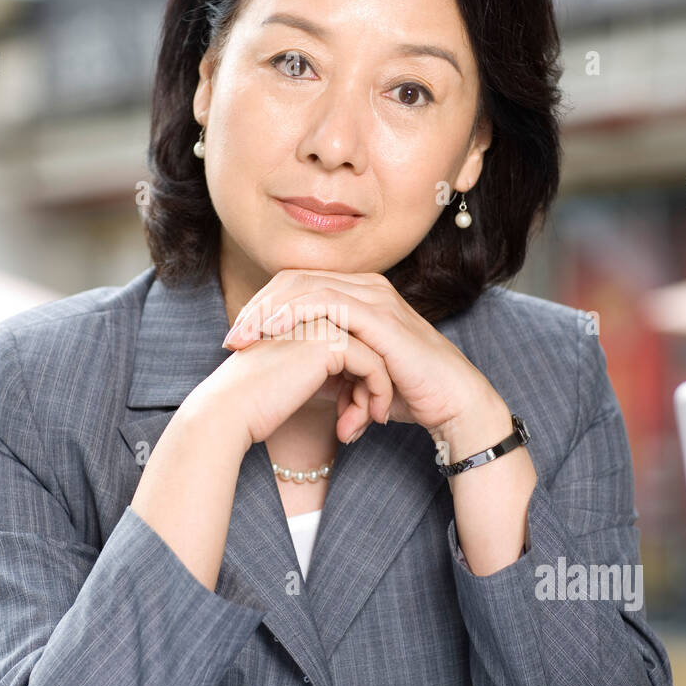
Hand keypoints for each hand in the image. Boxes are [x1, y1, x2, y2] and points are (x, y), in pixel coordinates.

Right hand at [188, 314, 395, 448]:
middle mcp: (314, 310)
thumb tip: (358, 383)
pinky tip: (369, 421)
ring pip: (375, 355)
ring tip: (371, 423)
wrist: (229, 411)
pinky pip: (373, 366)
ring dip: (378, 393)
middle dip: (376, 383)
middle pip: (368, 345)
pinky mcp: (330, 341)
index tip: (365, 408)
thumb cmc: (255, 402)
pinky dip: (377, 394)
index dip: (364, 375)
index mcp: (304, 314)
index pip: (354, 340)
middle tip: (374, 417)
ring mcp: (323, 321)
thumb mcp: (296, 378)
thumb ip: (325, 370)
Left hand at [222, 269, 499, 439]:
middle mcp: (367, 288)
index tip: (237, 337)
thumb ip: (327, 366)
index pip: (298, 285)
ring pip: (307, 288)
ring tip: (245, 339)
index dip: (263, 307)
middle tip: (232, 339)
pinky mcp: (382, 318)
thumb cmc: (409, 393)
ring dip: (269, 313)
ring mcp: (376, 299)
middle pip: (296, 281)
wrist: (453, 404)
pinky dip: (296, 317)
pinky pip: (329, 306)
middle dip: (258, 308)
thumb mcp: (356, 376)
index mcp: (360, 294)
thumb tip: (291, 376)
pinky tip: (273, 334)